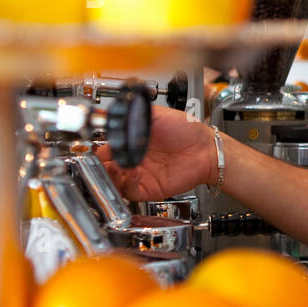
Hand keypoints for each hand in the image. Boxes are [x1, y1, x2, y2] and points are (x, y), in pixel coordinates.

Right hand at [97, 105, 215, 201]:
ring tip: (116, 167)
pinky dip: (128, 185)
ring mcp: (141, 175)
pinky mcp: (149, 188)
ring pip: (114, 182)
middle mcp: (135, 159)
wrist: (206, 149)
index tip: (101, 146)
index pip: (108, 148)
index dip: (102, 148)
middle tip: (103, 160)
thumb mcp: (158, 115)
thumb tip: (120, 114)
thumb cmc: (187, 131)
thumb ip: (137, 114)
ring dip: (111, 176)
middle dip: (101, 165)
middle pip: (107, 167)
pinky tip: (134, 174)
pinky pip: (130, 192)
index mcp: (134, 141)